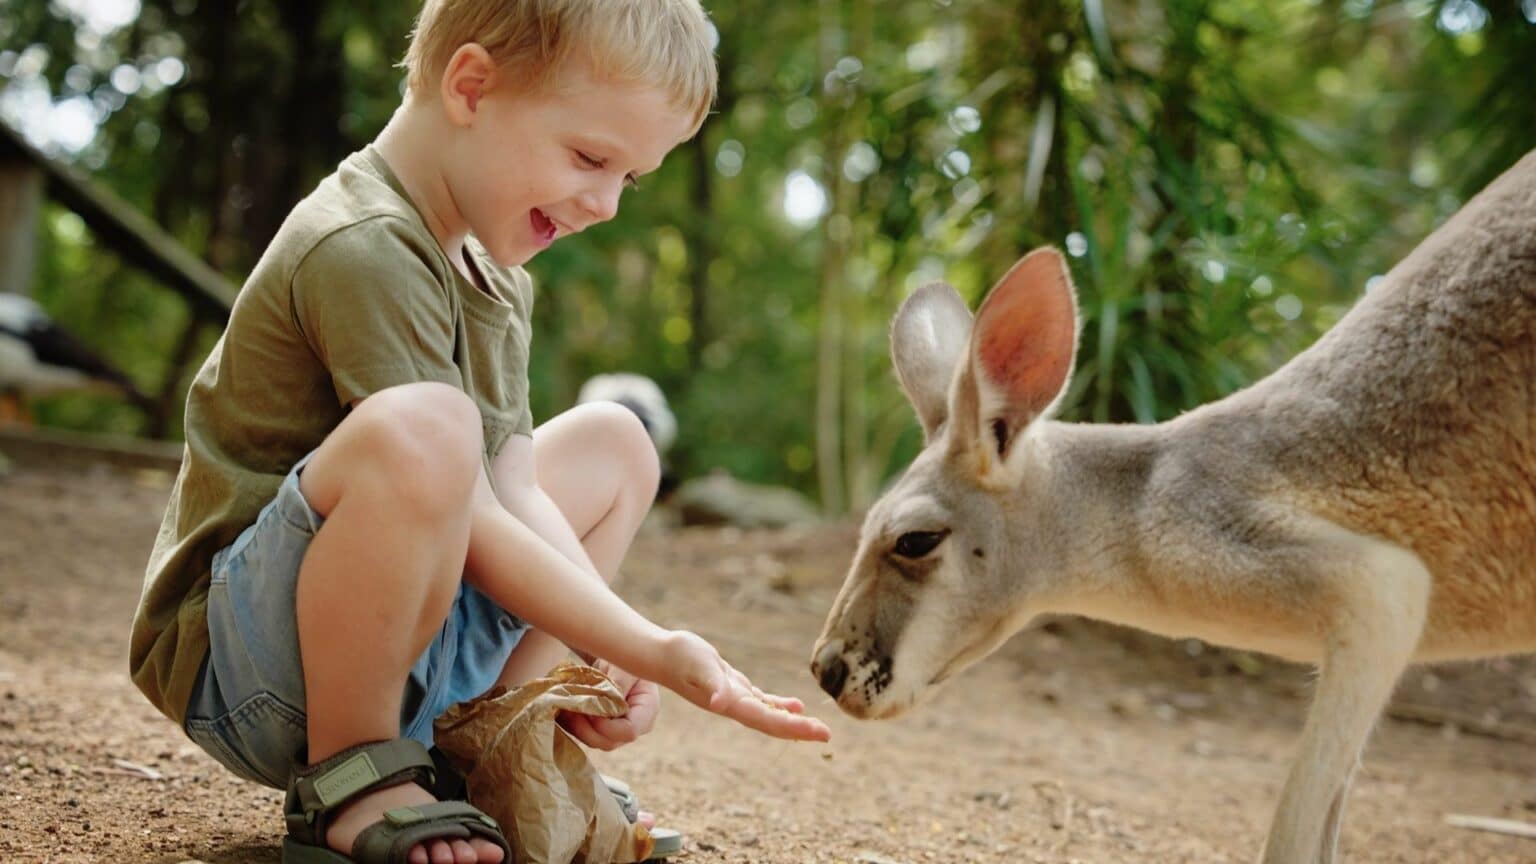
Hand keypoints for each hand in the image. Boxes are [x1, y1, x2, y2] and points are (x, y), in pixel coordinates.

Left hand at [558, 659, 659, 750]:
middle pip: (609, 742)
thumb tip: (608, 703)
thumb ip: (619, 684)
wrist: (616, 661)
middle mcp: (634, 726)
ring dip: (577, 727)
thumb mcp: (624, 667)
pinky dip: (573, 726)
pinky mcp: (601, 730)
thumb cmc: (625, 661)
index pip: (629, 731)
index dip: (607, 726)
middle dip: (587, 729)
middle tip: (574, 709)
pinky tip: (566, 710)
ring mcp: (617, 731)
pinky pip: (585, 736)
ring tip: (567, 707)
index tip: (591, 711)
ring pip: (594, 741)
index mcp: (647, 711)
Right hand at [661, 630, 831, 741]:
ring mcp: (735, 698)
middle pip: (773, 722)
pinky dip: (779, 705)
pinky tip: (796, 706)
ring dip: (793, 721)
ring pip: (770, 714)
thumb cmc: (680, 658)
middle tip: (827, 735)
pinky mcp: (733, 687)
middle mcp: (735, 706)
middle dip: (800, 729)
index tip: (820, 732)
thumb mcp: (700, 667)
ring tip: (817, 728)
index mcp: (731, 704)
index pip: (769, 720)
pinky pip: (762, 701)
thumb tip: (721, 703)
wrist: (662, 655)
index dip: (795, 727)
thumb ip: (713, 684)